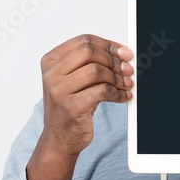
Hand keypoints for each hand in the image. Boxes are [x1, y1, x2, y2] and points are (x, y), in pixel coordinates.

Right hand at [39, 34, 132, 155]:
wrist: (59, 139)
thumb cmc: (71, 107)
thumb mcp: (77, 81)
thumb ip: (92, 64)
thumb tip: (122, 54)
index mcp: (51, 61)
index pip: (83, 41)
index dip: (108, 45)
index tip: (124, 53)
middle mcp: (51, 74)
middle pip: (88, 51)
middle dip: (113, 60)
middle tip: (128, 69)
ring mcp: (58, 91)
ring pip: (96, 70)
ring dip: (117, 77)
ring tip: (127, 84)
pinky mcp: (70, 107)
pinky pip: (101, 91)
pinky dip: (117, 93)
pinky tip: (123, 97)